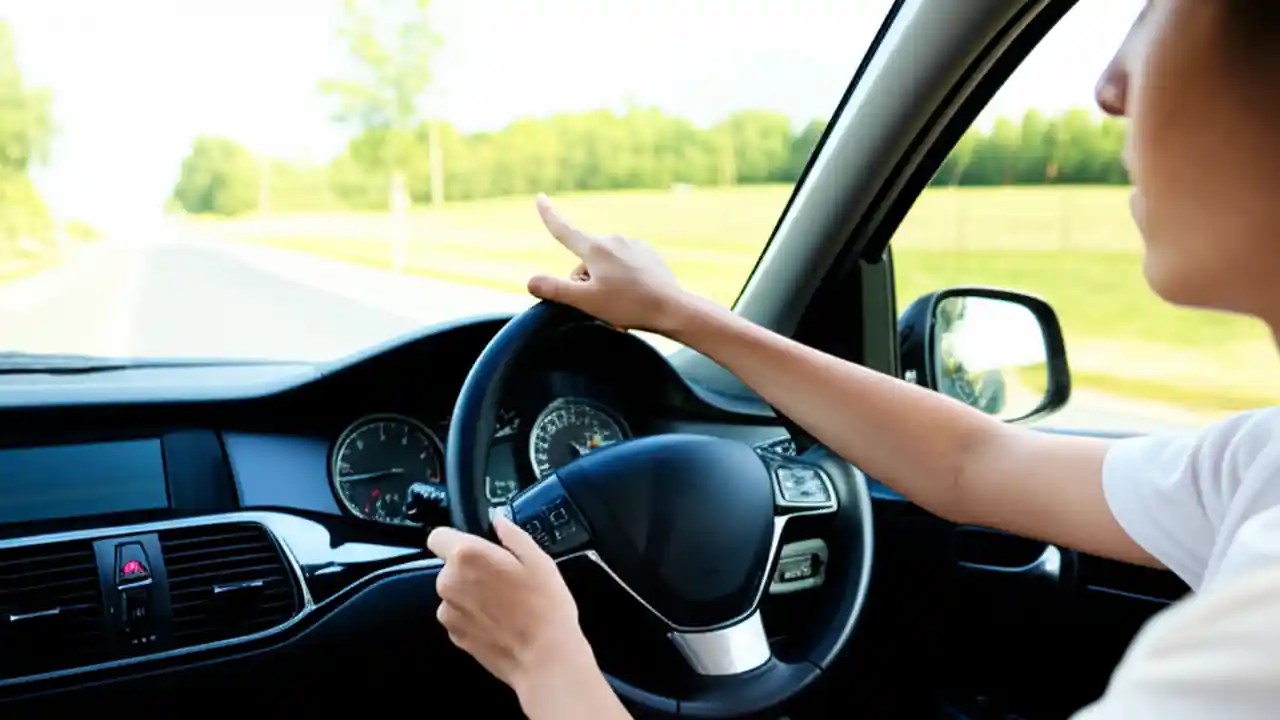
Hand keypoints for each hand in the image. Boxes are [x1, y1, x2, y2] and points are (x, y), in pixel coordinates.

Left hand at [427, 516, 595, 694]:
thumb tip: (499, 520)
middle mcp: (450, 582)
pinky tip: (500, 620)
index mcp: (468, 556)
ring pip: (455, 592)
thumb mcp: (539, 560)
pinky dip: (473, 616)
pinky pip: (459, 615)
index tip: (475, 545)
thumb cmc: (545, 608)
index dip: (456, 538)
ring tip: (505, 603)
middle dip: (471, 568)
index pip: (438, 536)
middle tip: (504, 578)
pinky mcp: (454, 634)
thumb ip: (512, 534)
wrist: (543, 658)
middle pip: (450, 566)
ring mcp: (449, 611)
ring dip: (472, 593)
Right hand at [528, 193, 690, 333]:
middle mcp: (613, 240)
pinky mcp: (647, 253)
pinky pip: (624, 264)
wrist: (672, 308)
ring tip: (620, 303)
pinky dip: (622, 278)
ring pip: (604, 263)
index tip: (540, 197)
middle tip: (599, 305)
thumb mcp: (587, 302)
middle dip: (584, 280)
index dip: (549, 215)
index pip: (564, 230)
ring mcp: (633, 245)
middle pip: (584, 259)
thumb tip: (530, 281)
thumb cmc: (628, 306)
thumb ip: (555, 290)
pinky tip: (633, 294)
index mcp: (595, 249)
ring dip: (604, 281)